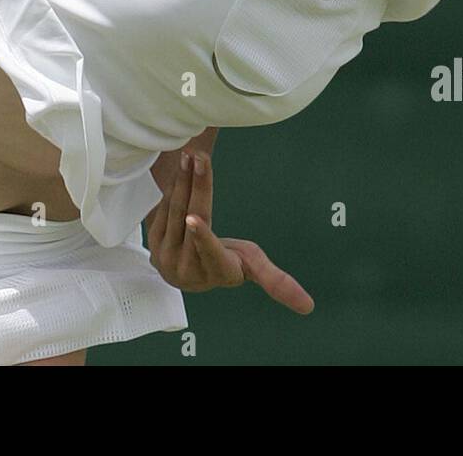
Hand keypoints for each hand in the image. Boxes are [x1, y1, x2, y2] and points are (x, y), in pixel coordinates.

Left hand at [145, 151, 314, 314]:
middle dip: (197, 186)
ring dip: (183, 180)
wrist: (186, 263)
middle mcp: (186, 270)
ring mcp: (165, 255)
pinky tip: (181, 167)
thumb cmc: (225, 260)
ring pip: (175, 210)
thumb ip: (276, 282)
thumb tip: (310, 308)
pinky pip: (164, 209)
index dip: (202, 237)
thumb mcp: (251, 266)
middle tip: (199, 158)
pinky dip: (174, 186)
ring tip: (189, 155)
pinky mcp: (153, 241)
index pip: (209, 253)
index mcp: (216, 273)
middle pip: (192, 219)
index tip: (193, 219)